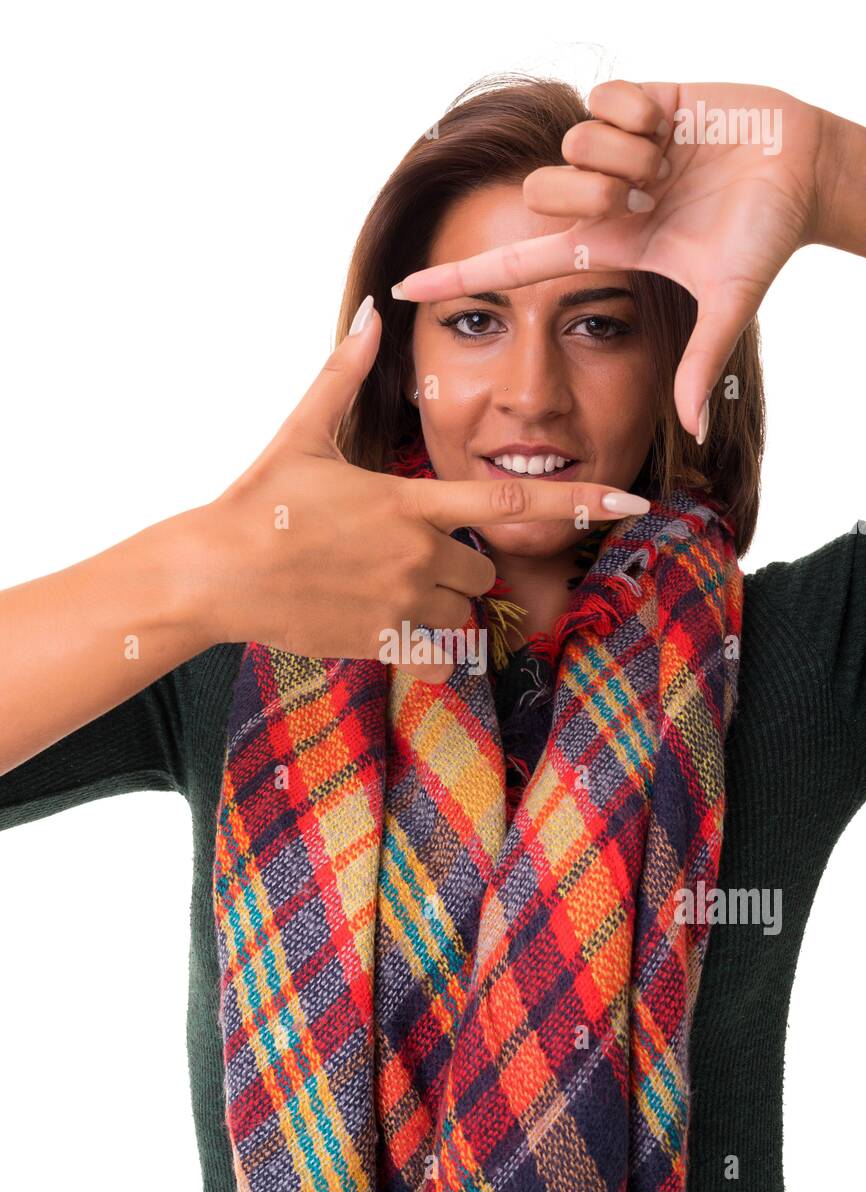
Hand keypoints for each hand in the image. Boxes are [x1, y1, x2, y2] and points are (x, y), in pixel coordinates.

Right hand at [187, 297, 643, 682]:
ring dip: (443, 605)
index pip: (515, 505)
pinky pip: (438, 656)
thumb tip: (371, 309)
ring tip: (384, 589)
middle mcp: (418, 553)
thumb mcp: (304, 431)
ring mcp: (402, 602)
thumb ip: (346, 373)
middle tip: (406, 558)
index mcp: (410, 501)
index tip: (633, 501)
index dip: (581, 503)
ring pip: (463, 613)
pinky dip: (432, 649)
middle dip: (463, 567)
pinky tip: (396, 632)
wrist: (216, 572)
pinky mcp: (382, 642)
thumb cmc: (258, 500)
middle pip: (486, 570)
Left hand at [392, 81, 830, 438]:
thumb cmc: (767, 231)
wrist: (806, 167)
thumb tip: (691, 432)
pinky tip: (674, 124)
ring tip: (672, 162)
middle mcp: (598, 199)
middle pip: (543, 193)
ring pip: (572, 143)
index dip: (459, 276)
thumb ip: (700, 362)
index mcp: (605, 246)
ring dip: (629, 155)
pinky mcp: (636, 98)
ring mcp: (613, 149)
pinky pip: (604, 99)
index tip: (400, 290)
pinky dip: (643, 112)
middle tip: (648, 198)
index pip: (514, 265)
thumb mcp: (728, 300)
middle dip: (592, 195)